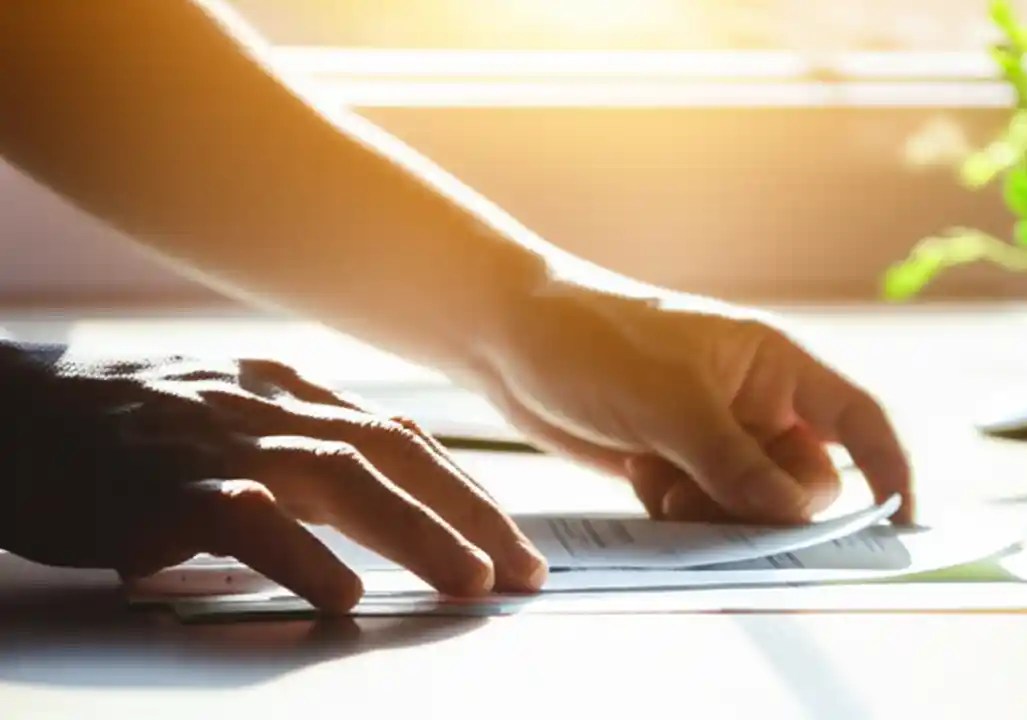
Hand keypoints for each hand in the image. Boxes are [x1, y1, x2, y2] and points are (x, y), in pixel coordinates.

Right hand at [0, 351, 545, 611]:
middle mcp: (266, 410)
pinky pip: (245, 519)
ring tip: (469, 583)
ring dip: (416, 533)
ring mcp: (216, 441)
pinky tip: (343, 595)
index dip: (466, 490)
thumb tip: (368, 508)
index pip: (400, 440)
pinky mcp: (159, 485)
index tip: (513, 541)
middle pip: (393, 453)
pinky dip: (301, 555)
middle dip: (471, 513)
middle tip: (522, 571)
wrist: (13, 411)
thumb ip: (295, 452)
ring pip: (340, 477)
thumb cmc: (122, 430)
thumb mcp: (227, 423)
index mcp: (288, 398)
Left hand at [479, 287, 912, 524]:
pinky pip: (705, 509)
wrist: (510, 340)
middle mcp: (754, 401)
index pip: (859, 419)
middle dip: (770, 506)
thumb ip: (739, 466)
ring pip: (752, 503)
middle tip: (715, 504)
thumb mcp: (674, 404)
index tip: (899, 523)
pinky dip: (682, 513)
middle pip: (806, 480)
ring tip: (665, 487)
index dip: (889, 469)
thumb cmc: (596, 342)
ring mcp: (713, 434)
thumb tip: (794, 517)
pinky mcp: (673, 460)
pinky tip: (642, 481)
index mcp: (775, 365)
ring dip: (718, 513)